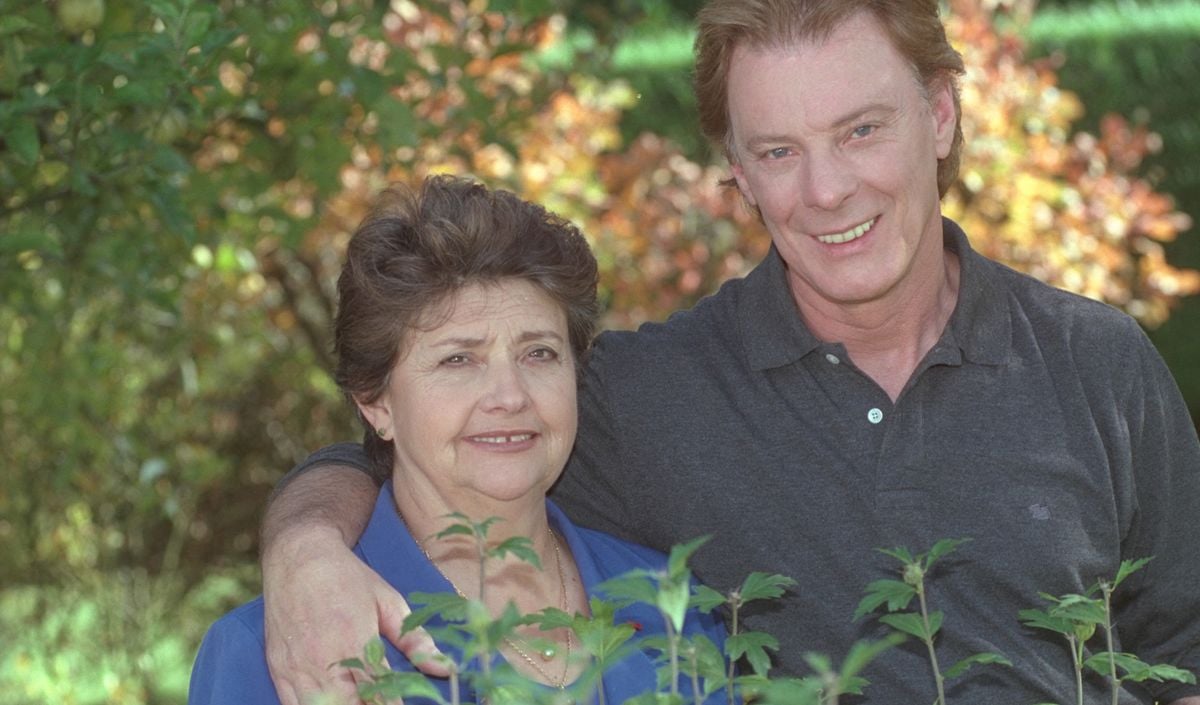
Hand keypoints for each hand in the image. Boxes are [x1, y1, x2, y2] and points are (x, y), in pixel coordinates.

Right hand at [263, 526, 446, 704]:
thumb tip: (447, 669)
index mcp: (355, 641)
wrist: (297, 558)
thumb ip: (416, 641)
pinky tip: (333, 702)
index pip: (381, 696)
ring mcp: (296, 670)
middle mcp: (322, 661)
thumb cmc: (348, 578)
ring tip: (361, 702)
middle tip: (385, 700)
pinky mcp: (278, 672)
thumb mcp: (389, 602)